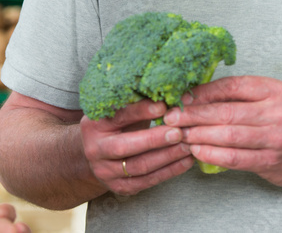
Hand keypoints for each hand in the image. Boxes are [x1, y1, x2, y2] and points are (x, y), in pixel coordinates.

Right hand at [80, 97, 194, 195]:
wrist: (99, 154)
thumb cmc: (117, 125)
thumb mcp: (120, 111)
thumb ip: (138, 103)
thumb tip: (170, 93)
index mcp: (93, 125)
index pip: (118, 117)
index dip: (140, 111)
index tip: (163, 106)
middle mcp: (95, 150)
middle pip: (125, 147)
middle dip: (154, 140)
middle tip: (179, 132)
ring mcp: (106, 172)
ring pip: (139, 166)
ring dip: (167, 156)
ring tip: (187, 145)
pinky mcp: (120, 187)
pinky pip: (148, 181)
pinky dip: (169, 171)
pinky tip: (186, 161)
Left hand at [163, 76, 281, 187]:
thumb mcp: (270, 100)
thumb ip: (240, 97)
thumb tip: (196, 95)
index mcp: (275, 90)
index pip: (233, 87)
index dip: (204, 92)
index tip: (183, 97)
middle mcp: (278, 112)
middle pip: (227, 111)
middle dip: (194, 115)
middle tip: (171, 117)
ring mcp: (276, 138)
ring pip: (228, 135)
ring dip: (199, 135)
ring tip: (180, 135)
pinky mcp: (271, 161)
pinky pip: (235, 157)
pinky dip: (212, 154)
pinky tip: (197, 151)